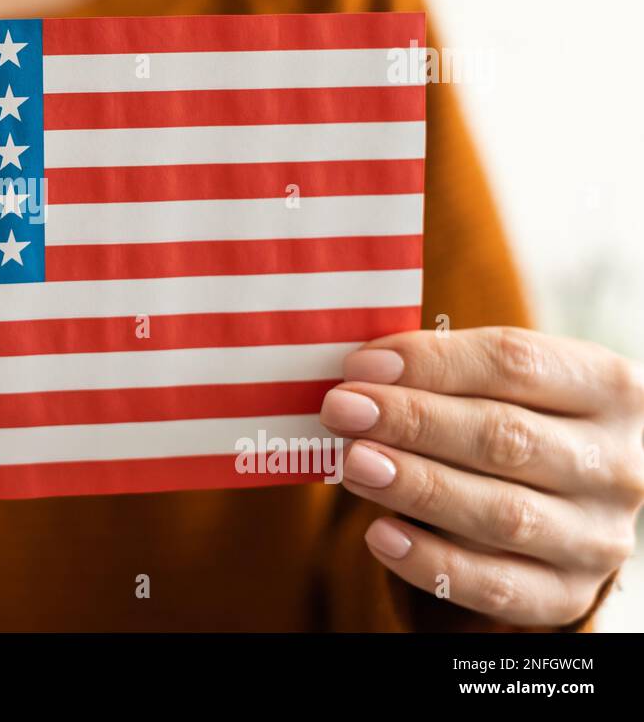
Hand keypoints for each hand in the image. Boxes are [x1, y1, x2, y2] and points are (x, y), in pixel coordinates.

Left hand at [320, 326, 643, 625]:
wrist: (566, 497)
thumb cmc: (515, 415)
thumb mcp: (500, 381)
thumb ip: (443, 372)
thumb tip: (360, 375)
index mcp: (606, 386)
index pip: (515, 362)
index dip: (432, 363)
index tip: (359, 366)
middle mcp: (614, 462)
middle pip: (505, 437)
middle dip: (413, 422)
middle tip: (341, 411)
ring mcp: (598, 534)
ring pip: (502, 514)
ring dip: (418, 487)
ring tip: (353, 465)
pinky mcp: (568, 592)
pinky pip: (498, 587)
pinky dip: (434, 562)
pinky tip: (380, 535)